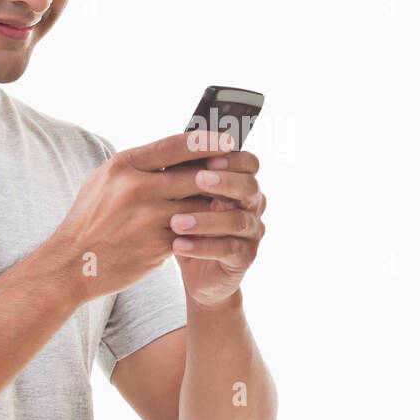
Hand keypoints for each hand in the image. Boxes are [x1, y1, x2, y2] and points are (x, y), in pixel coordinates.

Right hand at [47, 130, 253, 304]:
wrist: (72, 264)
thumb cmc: (91, 219)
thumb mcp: (106, 181)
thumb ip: (139, 166)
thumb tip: (176, 151)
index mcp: (124, 165)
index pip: (175, 145)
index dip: (206, 142)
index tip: (228, 141)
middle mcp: (136, 187)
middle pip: (194, 176)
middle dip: (218, 177)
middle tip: (237, 175)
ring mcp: (148, 217)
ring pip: (199, 206)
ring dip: (213, 207)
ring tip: (227, 204)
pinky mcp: (157, 244)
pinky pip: (192, 233)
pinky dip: (203, 232)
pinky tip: (210, 231)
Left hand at [168, 136, 266, 309]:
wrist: (196, 271)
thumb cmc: (190, 225)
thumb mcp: (183, 197)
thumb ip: (183, 175)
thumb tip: (167, 149)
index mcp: (240, 183)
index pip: (248, 162)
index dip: (231, 158)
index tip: (207, 157)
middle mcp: (252, 205)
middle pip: (249, 187)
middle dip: (224, 182)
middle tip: (199, 179)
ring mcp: (252, 232)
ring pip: (237, 220)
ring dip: (206, 219)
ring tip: (176, 222)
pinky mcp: (244, 257)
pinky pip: (228, 249)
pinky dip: (202, 246)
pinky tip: (178, 244)